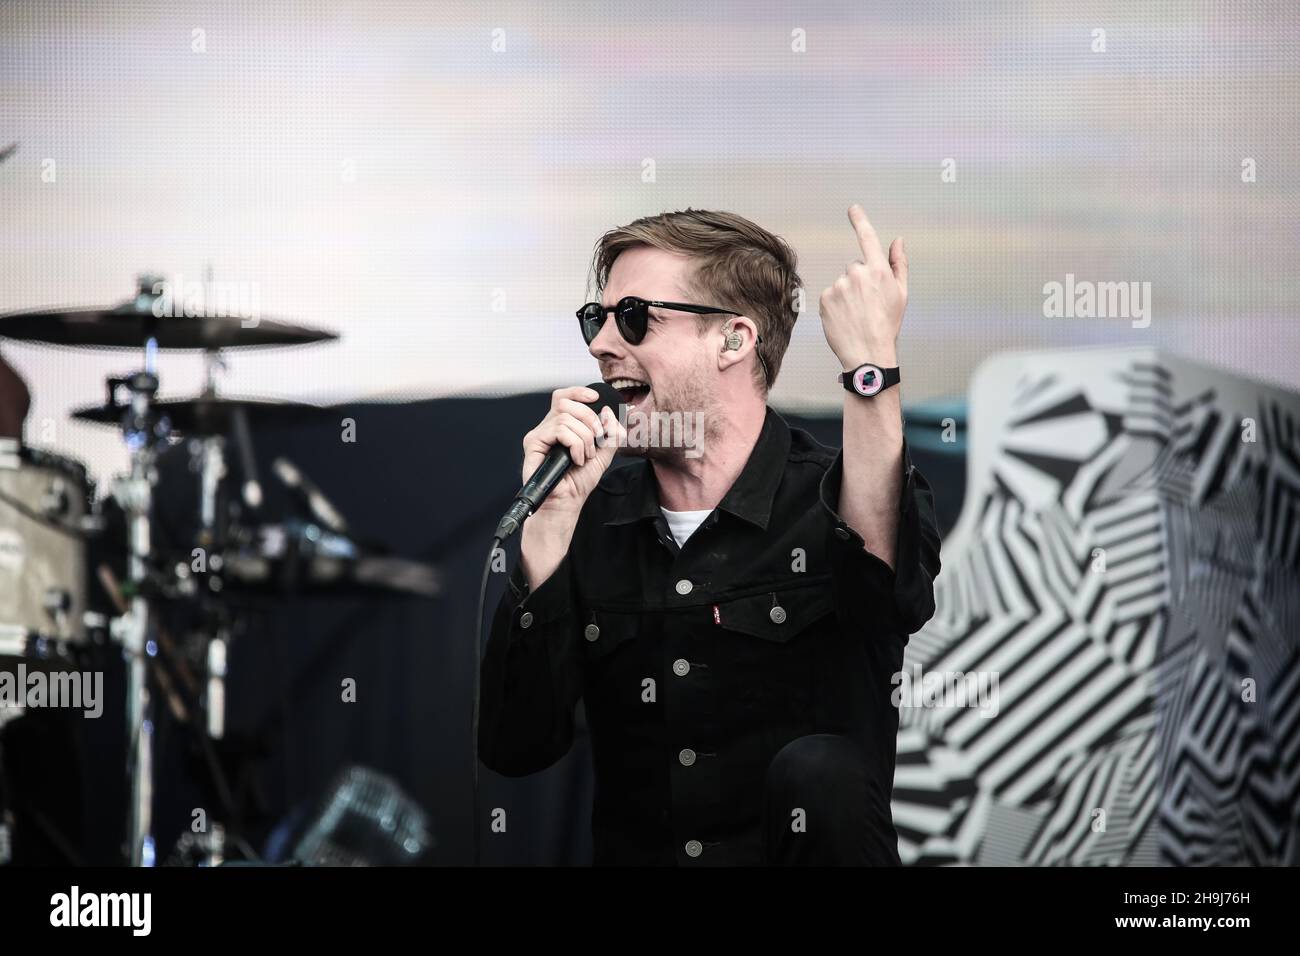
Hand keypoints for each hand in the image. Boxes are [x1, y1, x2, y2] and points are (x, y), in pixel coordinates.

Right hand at [521, 386, 625, 517]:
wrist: (567, 502)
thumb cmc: (579, 482)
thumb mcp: (604, 454)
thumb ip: (610, 433)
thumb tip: (607, 412)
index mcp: (562, 426)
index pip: (565, 397)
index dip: (579, 392)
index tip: (596, 398)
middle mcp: (548, 427)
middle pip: (567, 403)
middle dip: (589, 420)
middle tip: (596, 441)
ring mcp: (539, 434)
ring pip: (566, 418)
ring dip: (584, 439)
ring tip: (584, 457)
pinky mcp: (533, 443)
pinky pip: (559, 430)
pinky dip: (575, 444)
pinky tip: (576, 459)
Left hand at [818, 204, 906, 370]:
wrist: (867, 352)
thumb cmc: (887, 324)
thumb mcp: (901, 294)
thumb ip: (899, 263)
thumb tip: (898, 240)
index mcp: (878, 271)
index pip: (867, 239)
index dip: (860, 221)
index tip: (853, 209)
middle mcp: (857, 274)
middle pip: (854, 267)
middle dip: (859, 281)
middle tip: (867, 304)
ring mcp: (839, 285)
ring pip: (842, 282)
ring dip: (847, 294)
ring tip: (855, 314)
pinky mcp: (825, 298)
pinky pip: (830, 294)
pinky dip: (835, 304)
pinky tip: (844, 318)